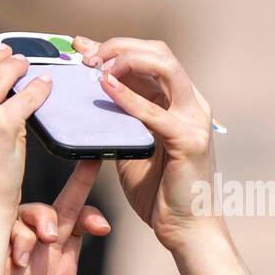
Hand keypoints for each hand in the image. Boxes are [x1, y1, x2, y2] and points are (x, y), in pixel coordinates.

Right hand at [0, 160, 116, 274]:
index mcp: (59, 269)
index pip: (78, 226)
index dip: (92, 216)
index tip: (103, 228)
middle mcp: (37, 257)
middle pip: (57, 208)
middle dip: (76, 188)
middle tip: (84, 203)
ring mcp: (10, 257)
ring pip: (26, 213)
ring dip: (41, 219)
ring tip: (48, 240)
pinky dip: (14, 235)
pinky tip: (19, 260)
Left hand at [73, 35, 219, 253]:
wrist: (184, 228)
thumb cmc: (158, 191)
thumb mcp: (131, 148)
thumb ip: (119, 123)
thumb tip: (91, 102)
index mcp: (178, 102)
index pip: (150, 57)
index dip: (115, 46)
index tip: (80, 47)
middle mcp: (190, 103)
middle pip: (159, 52)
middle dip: (119, 47)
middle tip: (86, 57)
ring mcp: (193, 119)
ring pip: (164, 67)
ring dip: (126, 60)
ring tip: (96, 67)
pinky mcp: (188, 141)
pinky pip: (155, 112)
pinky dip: (129, 97)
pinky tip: (105, 87)